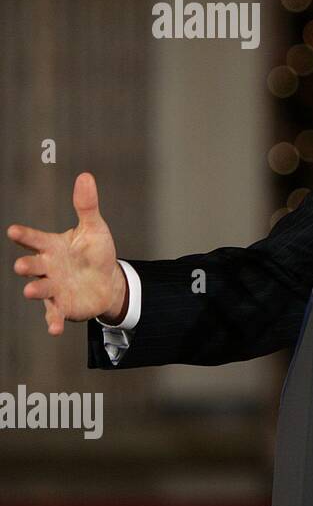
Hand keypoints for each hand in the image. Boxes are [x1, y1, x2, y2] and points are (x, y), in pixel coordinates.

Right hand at [8, 172, 125, 334]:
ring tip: (32, 290)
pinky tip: (55, 329)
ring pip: (40, 288)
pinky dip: (54, 322)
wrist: (107, 282)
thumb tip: (85, 176)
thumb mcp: (94, 229)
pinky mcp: (62, 306)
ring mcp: (53, 287)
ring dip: (35, 289)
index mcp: (51, 246)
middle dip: (27, 265)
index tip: (13, 231)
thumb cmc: (95, 253)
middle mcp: (48, 267)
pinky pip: (54, 315)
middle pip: (33, 265)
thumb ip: (86, 206)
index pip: (34, 239)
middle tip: (22, 265)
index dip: (24, 236)